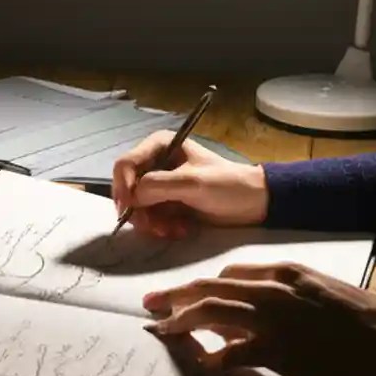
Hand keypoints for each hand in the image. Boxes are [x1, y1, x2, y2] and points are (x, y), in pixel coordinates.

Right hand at [112, 130, 267, 238]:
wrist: (253, 203)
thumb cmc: (227, 185)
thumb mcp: (192, 183)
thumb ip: (158, 186)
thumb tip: (131, 198)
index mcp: (159, 145)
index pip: (125, 164)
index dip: (122, 187)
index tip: (129, 209)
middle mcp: (154, 162)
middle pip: (126, 188)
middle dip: (139, 211)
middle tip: (155, 228)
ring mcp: (159, 185)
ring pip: (136, 207)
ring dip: (152, 223)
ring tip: (174, 230)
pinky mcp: (165, 203)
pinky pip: (149, 218)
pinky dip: (160, 227)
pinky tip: (180, 229)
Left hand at [141, 261, 375, 375]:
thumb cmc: (370, 321)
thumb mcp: (327, 293)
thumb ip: (290, 295)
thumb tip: (257, 307)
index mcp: (288, 272)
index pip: (231, 273)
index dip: (203, 284)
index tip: (186, 293)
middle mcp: (274, 289)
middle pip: (211, 287)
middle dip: (176, 295)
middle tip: (151, 305)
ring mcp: (274, 319)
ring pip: (211, 312)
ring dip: (180, 321)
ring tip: (161, 330)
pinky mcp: (279, 351)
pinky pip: (232, 353)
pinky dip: (213, 358)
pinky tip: (202, 365)